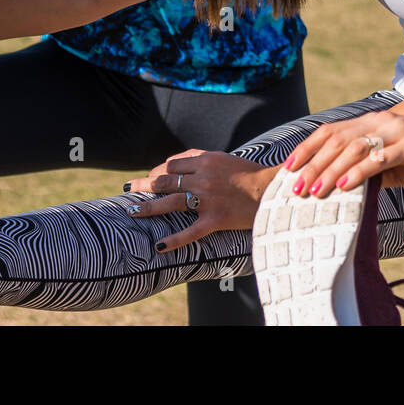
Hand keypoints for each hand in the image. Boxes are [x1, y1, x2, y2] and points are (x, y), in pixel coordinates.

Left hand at [122, 149, 274, 251]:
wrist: (272, 190)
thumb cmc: (251, 174)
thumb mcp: (226, 159)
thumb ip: (203, 160)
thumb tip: (177, 164)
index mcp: (207, 160)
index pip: (172, 164)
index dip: (157, 170)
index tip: (150, 176)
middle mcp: (204, 177)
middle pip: (165, 179)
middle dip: (145, 184)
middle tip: (131, 188)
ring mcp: (208, 199)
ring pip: (170, 202)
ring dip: (148, 206)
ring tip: (132, 211)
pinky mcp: (215, 219)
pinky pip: (190, 232)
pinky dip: (173, 240)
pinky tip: (159, 246)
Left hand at [282, 110, 403, 198]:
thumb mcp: (399, 162)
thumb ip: (375, 170)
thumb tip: (350, 188)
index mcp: (374, 123)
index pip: (332, 131)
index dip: (308, 147)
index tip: (288, 166)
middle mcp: (380, 122)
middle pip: (336, 140)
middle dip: (311, 163)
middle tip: (293, 186)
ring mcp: (396, 132)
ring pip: (353, 149)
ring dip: (329, 170)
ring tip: (312, 190)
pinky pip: (379, 159)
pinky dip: (358, 172)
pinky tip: (344, 186)